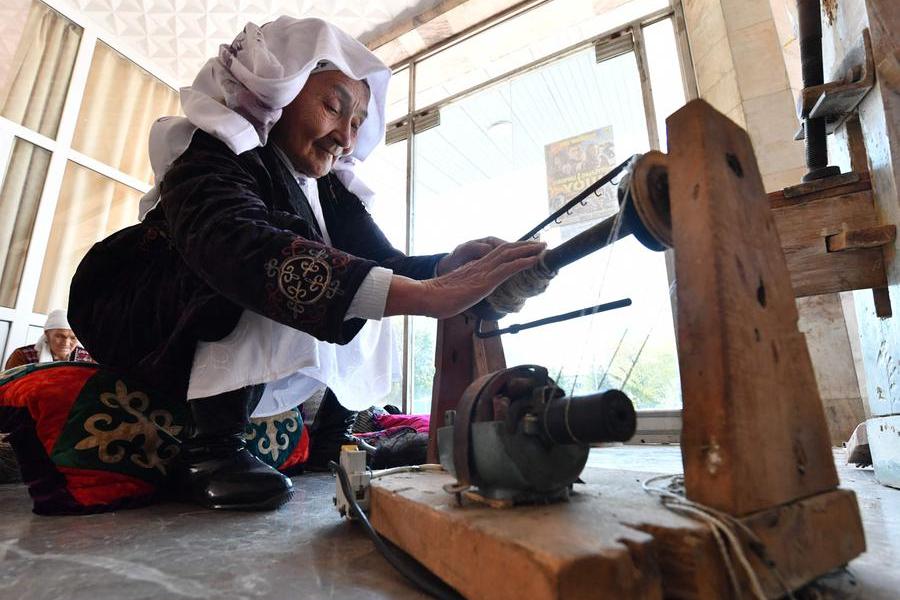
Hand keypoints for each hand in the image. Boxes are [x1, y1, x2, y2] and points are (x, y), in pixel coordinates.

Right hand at [385, 241, 545, 318]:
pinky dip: (523, 262)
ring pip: (510, 255)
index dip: (515, 250)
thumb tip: (469, 293)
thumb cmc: (438, 299)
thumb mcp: (458, 293)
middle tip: (542, 243)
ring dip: (528, 250)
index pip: (498, 255)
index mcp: (475, 268)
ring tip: (543, 246)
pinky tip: (534, 260)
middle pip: (507, 250)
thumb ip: (466, 289)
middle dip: (526, 245)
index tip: (528, 249)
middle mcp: (481, 266)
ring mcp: (483, 272)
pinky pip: (508, 268)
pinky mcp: (485, 281)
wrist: (427, 298)